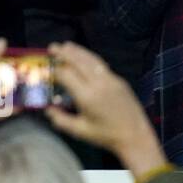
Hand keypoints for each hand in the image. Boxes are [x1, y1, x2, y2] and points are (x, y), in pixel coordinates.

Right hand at [45, 41, 164, 175]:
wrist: (135, 136)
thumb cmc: (105, 135)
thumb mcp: (80, 131)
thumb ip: (60, 120)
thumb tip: (47, 109)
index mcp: (87, 96)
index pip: (66, 75)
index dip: (55, 70)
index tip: (47, 69)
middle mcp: (98, 84)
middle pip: (78, 62)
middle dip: (64, 53)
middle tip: (52, 47)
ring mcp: (111, 80)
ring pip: (91, 59)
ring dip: (78, 51)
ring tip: (66, 45)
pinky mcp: (119, 80)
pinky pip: (101, 65)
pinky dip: (90, 58)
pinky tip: (84, 57)